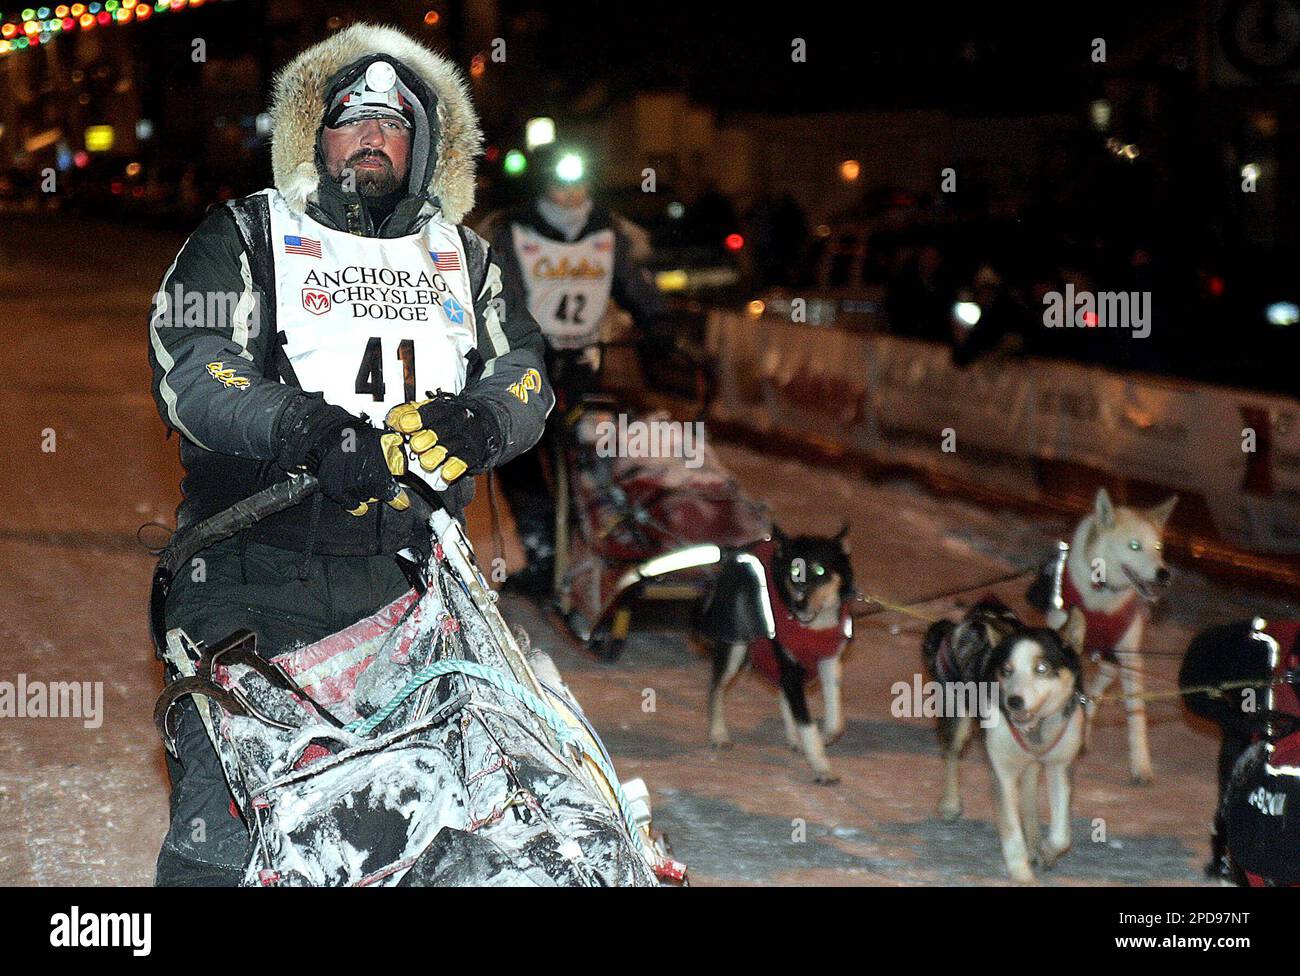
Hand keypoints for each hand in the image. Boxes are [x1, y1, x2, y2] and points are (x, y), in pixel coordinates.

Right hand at [309, 417, 409, 516]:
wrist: (327, 434)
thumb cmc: (354, 434)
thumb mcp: (381, 438)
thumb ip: (394, 449)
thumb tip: (401, 454)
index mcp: (379, 475)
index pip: (393, 495)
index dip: (399, 500)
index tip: (402, 502)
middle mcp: (365, 486)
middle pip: (377, 496)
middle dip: (378, 489)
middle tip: (373, 476)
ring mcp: (349, 490)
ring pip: (364, 499)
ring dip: (365, 492)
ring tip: (360, 476)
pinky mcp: (335, 492)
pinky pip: (349, 504)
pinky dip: (352, 501)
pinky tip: (353, 492)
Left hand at [385, 392, 500, 484]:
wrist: (480, 424)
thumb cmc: (447, 420)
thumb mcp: (429, 412)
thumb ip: (408, 414)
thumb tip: (392, 419)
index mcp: (443, 408)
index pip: (430, 410)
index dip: (417, 417)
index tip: (403, 425)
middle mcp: (457, 420)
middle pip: (443, 428)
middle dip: (429, 436)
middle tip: (416, 445)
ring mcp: (467, 437)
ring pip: (453, 445)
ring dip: (439, 454)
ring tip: (426, 462)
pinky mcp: (474, 453)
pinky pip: (466, 460)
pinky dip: (455, 467)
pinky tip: (446, 473)